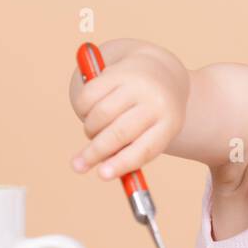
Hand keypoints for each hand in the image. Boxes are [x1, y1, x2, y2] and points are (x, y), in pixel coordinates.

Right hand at [68, 41, 185, 180]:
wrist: (160, 73)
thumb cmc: (152, 115)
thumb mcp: (153, 133)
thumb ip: (130, 153)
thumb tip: (103, 171)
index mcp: (170, 123)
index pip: (145, 148)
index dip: (122, 164)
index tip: (102, 175)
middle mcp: (156, 101)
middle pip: (120, 132)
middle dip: (95, 152)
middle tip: (78, 166)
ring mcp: (137, 84)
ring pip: (101, 115)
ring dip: (90, 130)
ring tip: (94, 132)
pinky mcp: (118, 72)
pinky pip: (89, 95)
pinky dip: (83, 110)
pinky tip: (90, 113)